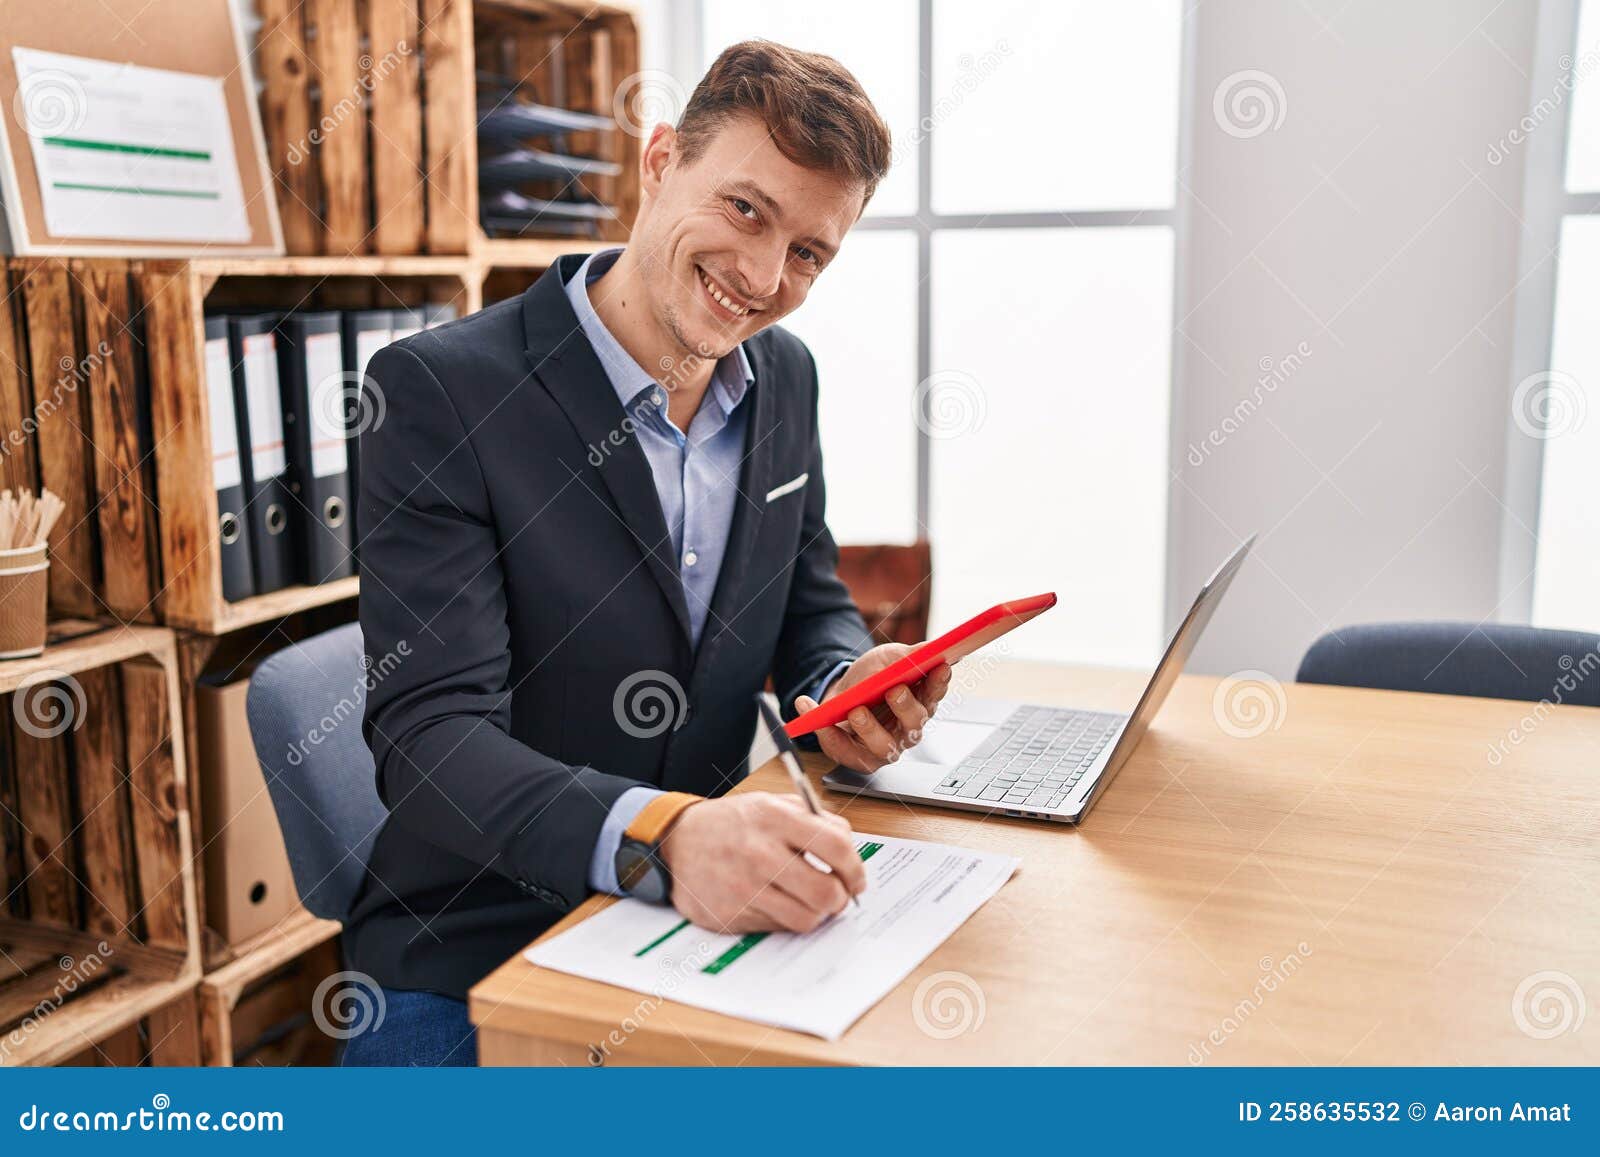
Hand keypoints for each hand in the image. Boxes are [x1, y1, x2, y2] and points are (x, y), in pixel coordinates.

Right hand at [658, 793, 866, 933]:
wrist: (677, 843)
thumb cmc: (731, 824)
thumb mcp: (771, 803)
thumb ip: (814, 819)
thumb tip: (850, 848)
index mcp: (775, 818)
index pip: (837, 847)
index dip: (856, 868)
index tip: (856, 877)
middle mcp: (760, 853)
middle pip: (827, 892)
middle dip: (842, 898)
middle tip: (838, 894)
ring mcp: (745, 887)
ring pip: (807, 918)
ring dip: (818, 914)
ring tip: (811, 901)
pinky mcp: (733, 915)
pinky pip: (779, 928)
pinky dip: (787, 919)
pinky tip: (780, 903)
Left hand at [795, 643, 953, 773]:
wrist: (842, 697)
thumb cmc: (871, 679)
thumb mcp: (886, 659)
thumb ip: (905, 656)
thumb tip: (924, 650)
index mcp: (920, 702)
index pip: (935, 694)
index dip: (939, 683)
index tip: (940, 666)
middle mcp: (908, 729)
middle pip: (914, 723)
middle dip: (905, 706)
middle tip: (895, 690)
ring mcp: (886, 747)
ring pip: (884, 746)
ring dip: (870, 728)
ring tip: (856, 711)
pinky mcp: (859, 758)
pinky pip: (845, 751)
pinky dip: (828, 734)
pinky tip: (812, 711)